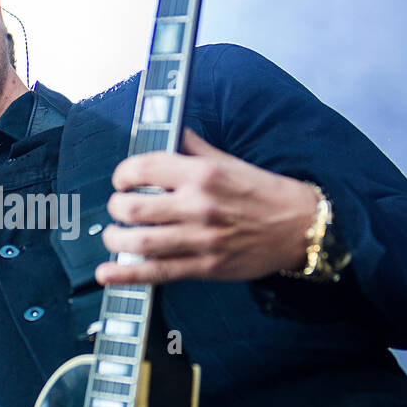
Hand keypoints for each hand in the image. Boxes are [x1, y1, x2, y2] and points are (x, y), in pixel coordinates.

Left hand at [95, 128, 317, 286]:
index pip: (144, 168)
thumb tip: (167, 131)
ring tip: (115, 236)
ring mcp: (201, 239)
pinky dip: (127, 274)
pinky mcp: (205, 268)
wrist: (300, 226)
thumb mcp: (228, 160)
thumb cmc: (262, 192)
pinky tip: (107, 273)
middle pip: (134, 207)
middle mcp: (199, 205)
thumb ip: (193, 147)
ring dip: (116, 239)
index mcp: (202, 174)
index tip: (122, 181)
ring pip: (140, 241)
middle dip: (116, 208)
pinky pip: (158, 272)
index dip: (122, 175)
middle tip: (120, 208)